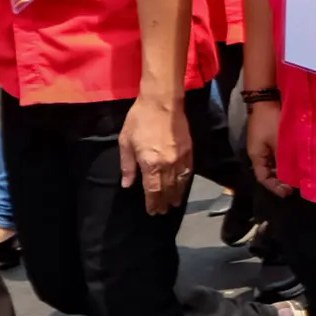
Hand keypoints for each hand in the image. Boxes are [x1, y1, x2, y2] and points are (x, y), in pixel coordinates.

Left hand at [119, 95, 192, 214]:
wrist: (162, 103)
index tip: (152, 211)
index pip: (153, 191)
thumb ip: (127, 166)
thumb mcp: (126, 142)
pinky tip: (183, 187)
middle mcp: (167, 165)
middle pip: (167, 190)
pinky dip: (185, 183)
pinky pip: (188, 173)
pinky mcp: (189, 152)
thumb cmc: (139, 120)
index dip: (152, 203)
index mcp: (150, 164)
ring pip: (180, 184)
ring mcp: (180, 159)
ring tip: (173, 204)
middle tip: (162, 212)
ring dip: (176, 196)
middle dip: (164, 202)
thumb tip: (128, 185)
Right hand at [246, 100, 290, 196]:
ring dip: (285, 170)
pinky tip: (296, 162)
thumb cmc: (270, 120)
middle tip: (296, 186)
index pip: (263, 178)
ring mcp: (264, 145)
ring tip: (298, 176)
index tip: (288, 193)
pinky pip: (277, 154)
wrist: (266, 98)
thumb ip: (285, 159)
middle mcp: (259, 153)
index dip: (275, 187)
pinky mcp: (270, 138)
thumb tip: (293, 175)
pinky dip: (286, 160)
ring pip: (274, 164)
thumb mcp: (279, 142)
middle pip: (269, 172)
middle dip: (281, 180)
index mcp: (256, 156)